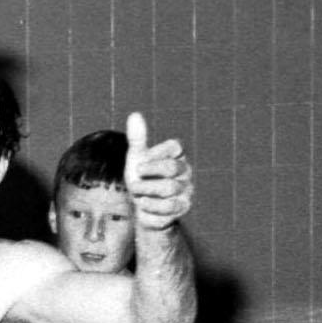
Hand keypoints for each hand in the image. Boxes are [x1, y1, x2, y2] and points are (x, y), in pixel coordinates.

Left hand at [124, 110, 193, 228]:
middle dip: (147, 174)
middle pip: (171, 167)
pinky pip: (168, 208)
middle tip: (134, 179)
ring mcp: (187, 190)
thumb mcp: (137, 158)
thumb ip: (137, 139)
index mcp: (177, 155)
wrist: (142, 208)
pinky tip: (144, 205)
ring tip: (137, 194)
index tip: (140, 162)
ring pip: (168, 188)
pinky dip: (150, 207)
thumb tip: (134, 114)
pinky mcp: (183, 208)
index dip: (155, 154)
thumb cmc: (142, 179)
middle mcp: (186, 171)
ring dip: (146, 191)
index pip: (175, 146)